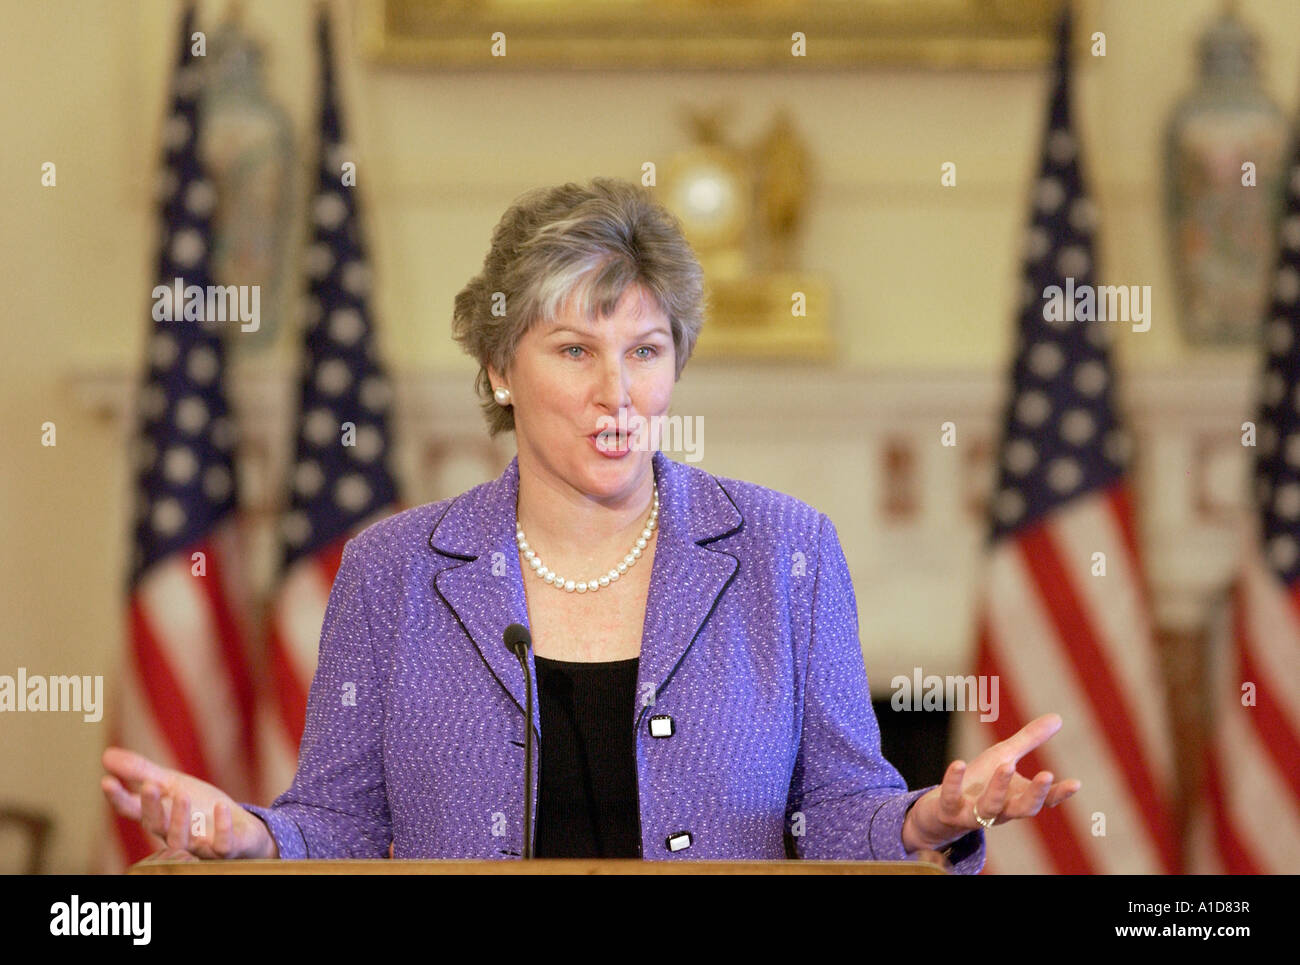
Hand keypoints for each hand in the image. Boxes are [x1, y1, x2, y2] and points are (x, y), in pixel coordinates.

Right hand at [100, 746, 278, 859]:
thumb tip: (106, 754)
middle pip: (155, 826)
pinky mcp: (225, 848)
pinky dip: (221, 826)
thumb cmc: (201, 807)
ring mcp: (199, 844)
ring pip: (181, 840)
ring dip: (180, 819)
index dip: (118, 798)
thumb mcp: (173, 784)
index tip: (106, 781)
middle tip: (149, 786)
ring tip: (182, 794)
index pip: (132, 810)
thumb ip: (141, 772)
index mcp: (159, 816)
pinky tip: (221, 806)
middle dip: (151, 808)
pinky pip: (221, 845)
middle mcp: (173, 833)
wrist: (241, 829)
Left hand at [902, 713, 1080, 852]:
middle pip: (1023, 808)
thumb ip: (1029, 740)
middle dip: (1035, 794)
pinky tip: (958, 763)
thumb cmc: (980, 780)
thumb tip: (1058, 718)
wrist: (944, 808)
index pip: (1043, 800)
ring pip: (990, 807)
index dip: (1059, 793)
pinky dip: (954, 781)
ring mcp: (974, 812)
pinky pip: (951, 798)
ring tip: (1006, 764)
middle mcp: (1000, 809)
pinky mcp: (950, 810)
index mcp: (1016, 798)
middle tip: (1047, 773)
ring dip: (998, 787)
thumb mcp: (1004, 756)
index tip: (1076, 783)